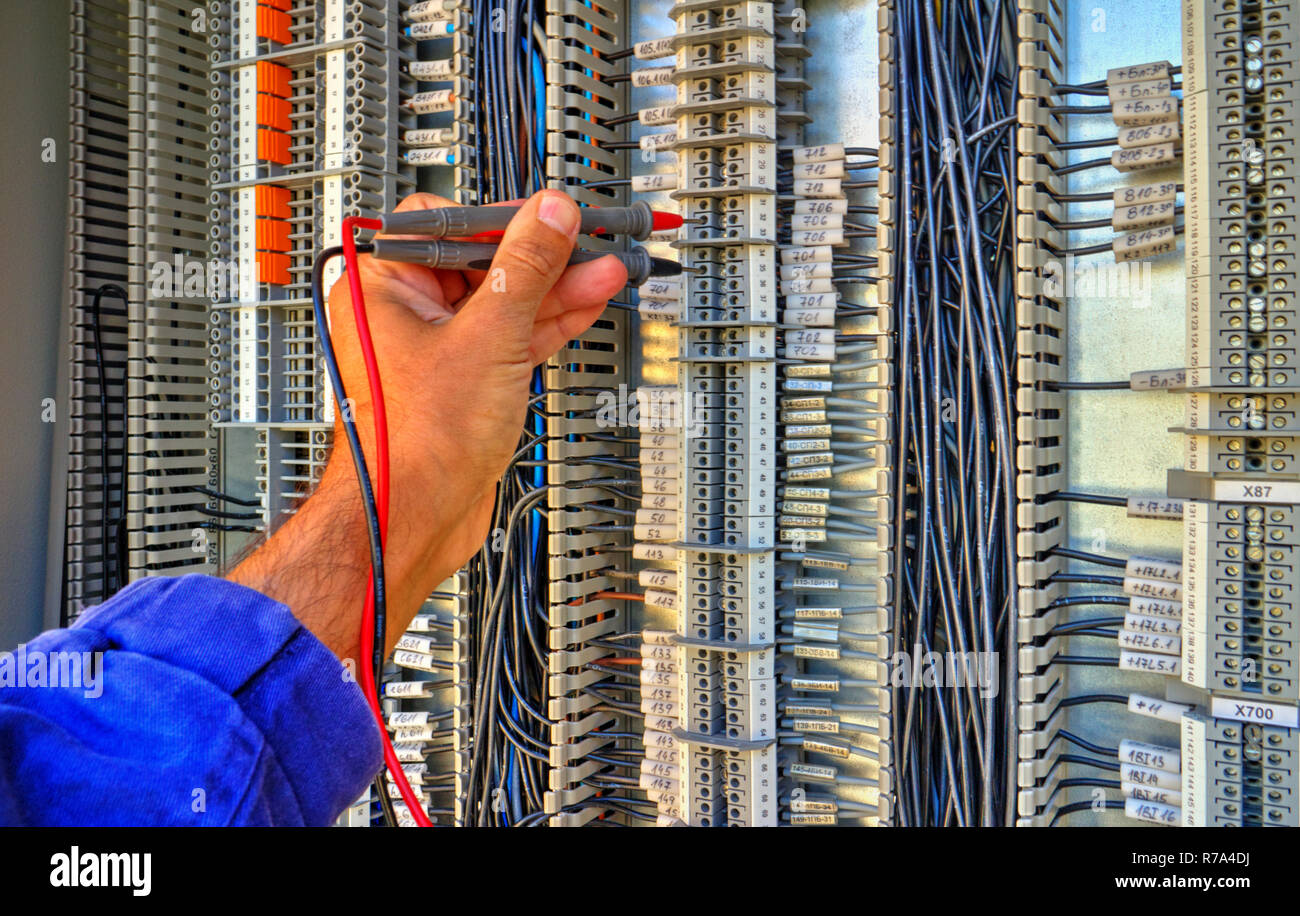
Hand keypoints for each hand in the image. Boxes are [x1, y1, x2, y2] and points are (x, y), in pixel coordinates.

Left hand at [229, 190, 627, 662]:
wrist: (415, 518)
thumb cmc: (416, 443)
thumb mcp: (487, 338)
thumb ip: (524, 269)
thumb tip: (549, 216)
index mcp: (380, 286)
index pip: (449, 224)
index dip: (505, 216)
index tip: (553, 214)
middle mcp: (402, 313)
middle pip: (483, 262)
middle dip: (543, 256)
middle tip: (590, 242)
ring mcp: (436, 349)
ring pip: (503, 301)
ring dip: (555, 288)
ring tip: (604, 271)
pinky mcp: (463, 380)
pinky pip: (508, 336)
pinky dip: (546, 322)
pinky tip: (584, 303)